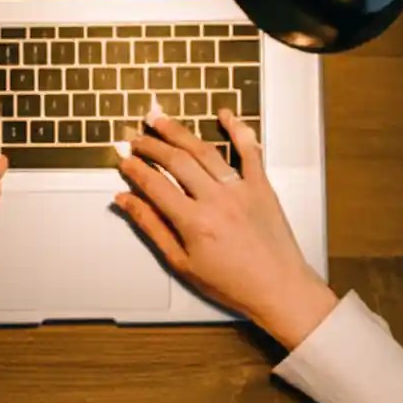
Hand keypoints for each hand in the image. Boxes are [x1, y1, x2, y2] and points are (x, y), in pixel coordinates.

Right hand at [114, 110, 336, 348]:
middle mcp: (216, 200)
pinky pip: (250, 151)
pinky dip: (238, 129)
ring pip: (205, 150)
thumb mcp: (181, 262)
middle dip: (151, 146)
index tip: (123, 160)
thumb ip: (152, 227)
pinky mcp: (262, 186)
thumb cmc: (231, 283)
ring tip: (160, 120)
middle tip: (135, 138)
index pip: (155, 185)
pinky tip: (224, 114)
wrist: (279, 288)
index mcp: (194, 222)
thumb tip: (124, 201)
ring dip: (179, 132)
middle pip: (176, 161)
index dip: (134, 170)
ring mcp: (241, 189)